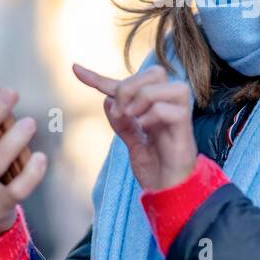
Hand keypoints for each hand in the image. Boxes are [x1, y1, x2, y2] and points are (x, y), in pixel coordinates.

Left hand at [72, 62, 197, 192]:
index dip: (99, 77)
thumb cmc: (156, 167)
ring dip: (139, 98)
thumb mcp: (131, 142)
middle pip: (153, 72)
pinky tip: (146, 128)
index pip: (128, 82)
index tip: (75, 70)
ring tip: (133, 119)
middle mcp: (169, 104)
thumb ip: (121, 122)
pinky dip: (150, 115)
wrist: (171, 190)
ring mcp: (178, 112)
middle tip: (120, 113)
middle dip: (127, 87)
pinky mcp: (185, 125)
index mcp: (156, 105)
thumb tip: (107, 100)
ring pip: (158, 83)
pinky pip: (166, 107)